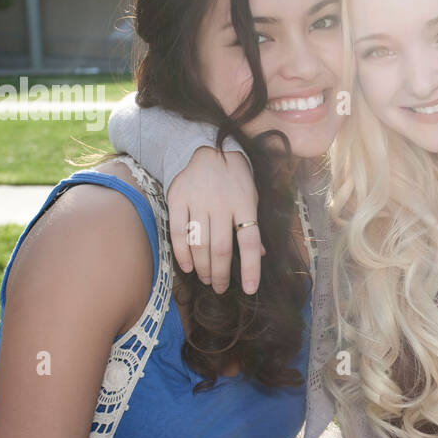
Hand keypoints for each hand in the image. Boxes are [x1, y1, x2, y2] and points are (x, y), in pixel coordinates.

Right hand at [166, 146, 262, 294]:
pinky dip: (182, 253)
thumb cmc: (235, 179)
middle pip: (221, 249)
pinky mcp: (177, 198)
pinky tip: (187, 267)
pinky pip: (177, 232)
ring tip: (207, 279)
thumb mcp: (252, 198)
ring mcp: (198, 201)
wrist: (209, 148)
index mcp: (244, 204)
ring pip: (199, 244)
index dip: (251, 268)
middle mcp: (221, 203)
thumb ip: (253, 225)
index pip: (250, 242)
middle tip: (221, 287)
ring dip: (203, 268)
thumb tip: (259, 254)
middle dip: (221, 274)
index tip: (251, 289)